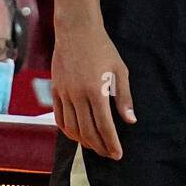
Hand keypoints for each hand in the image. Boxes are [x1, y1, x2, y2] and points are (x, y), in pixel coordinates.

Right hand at [51, 23, 135, 159]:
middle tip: (108, 154)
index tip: (117, 154)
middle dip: (99, 146)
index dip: (111, 143)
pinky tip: (76, 135)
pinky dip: (67, 131)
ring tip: (95, 147)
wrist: (76, 30)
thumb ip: (124, 97)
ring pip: (71, 128)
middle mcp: (77, 95)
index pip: (104, 126)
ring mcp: (64, 94)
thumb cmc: (102, 48)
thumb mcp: (119, 70)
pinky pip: (59, 118)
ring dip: (83, 141)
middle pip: (87, 131)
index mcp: (96, 91)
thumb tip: (130, 120)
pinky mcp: (55, 90)